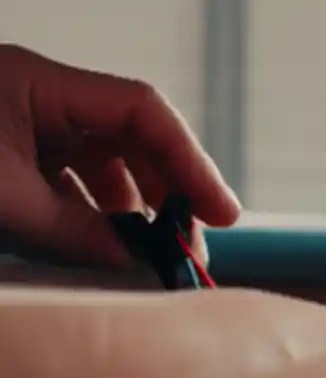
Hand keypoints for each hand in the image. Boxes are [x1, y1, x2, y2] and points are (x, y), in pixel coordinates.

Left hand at [0, 45, 238, 267]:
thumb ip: (70, 229)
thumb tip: (131, 260)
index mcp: (38, 84)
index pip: (142, 109)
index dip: (190, 160)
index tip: (221, 212)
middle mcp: (38, 101)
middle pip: (131, 139)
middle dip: (168, 193)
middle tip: (192, 247)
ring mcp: (24, 131)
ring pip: (103, 167)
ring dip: (133, 212)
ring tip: (155, 256)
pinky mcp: (10, 160)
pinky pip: (69, 186)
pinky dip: (94, 218)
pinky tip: (109, 249)